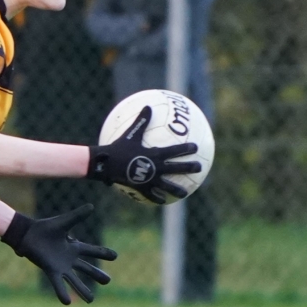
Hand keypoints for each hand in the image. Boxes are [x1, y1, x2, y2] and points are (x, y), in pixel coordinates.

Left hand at [1, 206, 116, 304]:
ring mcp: (60, 266)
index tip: (115, 256)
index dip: (103, 253)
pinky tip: (67, 302)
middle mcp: (69, 259)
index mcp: (73, 247)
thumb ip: (78, 215)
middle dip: (97, 274)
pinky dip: (62, 292)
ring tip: (91, 301)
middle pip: (86, 269)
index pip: (92, 251)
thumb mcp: (65, 222)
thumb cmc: (44, 227)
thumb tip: (92, 206)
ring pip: (75, 280)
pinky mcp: (51, 270)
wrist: (28, 234)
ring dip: (83, 290)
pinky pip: (58, 283)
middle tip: (108, 281)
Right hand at [86, 106, 200, 202]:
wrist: (107, 164)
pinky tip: (163, 200)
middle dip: (190, 168)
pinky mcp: (142, 188)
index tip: (196, 147)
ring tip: (185, 193)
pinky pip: (152, 195)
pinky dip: (157, 198)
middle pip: (177, 168)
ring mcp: (150, 180)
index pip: (175, 150)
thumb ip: (141, 121)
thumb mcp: (131, 133)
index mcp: (155, 154)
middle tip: (200, 167)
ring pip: (168, 186)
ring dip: (178, 190)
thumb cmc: (118, 148)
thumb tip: (147, 106)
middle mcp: (156, 167)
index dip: (187, 148)